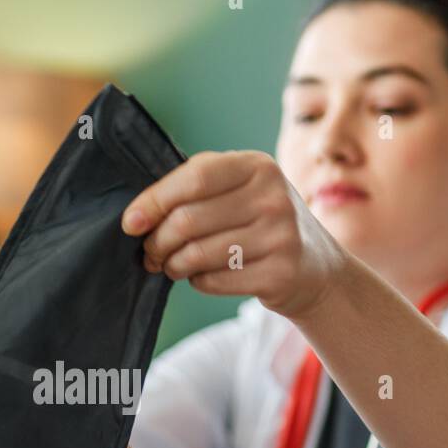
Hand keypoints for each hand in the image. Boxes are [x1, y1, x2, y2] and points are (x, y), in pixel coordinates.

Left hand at [121, 150, 351, 323]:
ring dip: (173, 265)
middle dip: (157, 241)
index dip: (154, 201)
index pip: (194, 178)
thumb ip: (197, 190)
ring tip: (172, 266)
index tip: (131, 223)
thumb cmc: (261, 224)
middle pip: (188, 220)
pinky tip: (203, 276)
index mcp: (258, 166)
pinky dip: (197, 281)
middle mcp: (273, 196)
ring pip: (197, 255)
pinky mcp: (280, 273)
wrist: (316, 269)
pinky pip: (213, 281)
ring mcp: (281, 236)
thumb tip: (137, 217)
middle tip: (150, 253)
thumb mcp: (242, 192)